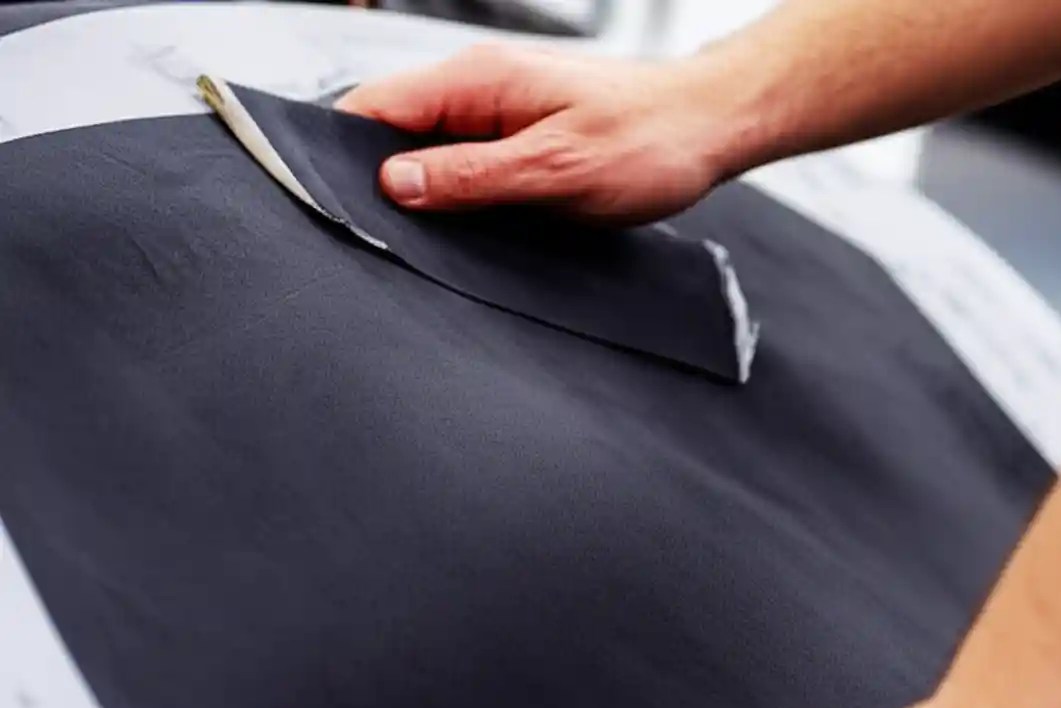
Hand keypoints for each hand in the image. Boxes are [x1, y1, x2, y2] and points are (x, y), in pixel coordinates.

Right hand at [336, 44, 746, 223]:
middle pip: (391, 133)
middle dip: (372, 182)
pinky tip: (455, 231)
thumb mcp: (556, 170)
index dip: (334, 152)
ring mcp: (496, 114)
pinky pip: (463, 166)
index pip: (373, 107)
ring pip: (426, 154)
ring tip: (408, 241)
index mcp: (476, 82)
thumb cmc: (648, 140)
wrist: (709, 128)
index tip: (320, 202)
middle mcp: (478, 91)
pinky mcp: (517, 139)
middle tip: (367, 238)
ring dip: (416, 195)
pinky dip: (451, 198)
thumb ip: (472, 177)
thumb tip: (394, 184)